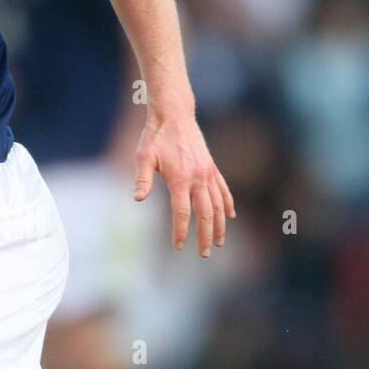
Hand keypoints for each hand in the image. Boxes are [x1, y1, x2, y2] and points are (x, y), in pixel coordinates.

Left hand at [134, 109, 235, 256]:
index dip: (180, 231)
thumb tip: (138, 198)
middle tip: (203, 254)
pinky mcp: (211, 167)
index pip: (182, 212)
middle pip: (205, 213)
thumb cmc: (155, 136)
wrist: (173, 114)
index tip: (178, 246)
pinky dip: (227, 203)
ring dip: (219, 225)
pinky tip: (230, 216)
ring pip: (218, 204)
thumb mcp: (143, 156)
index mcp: (180, 178)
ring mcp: (207, 172)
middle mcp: (198, 177)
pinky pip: (223, 189)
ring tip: (219, 242)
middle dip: (205, 236)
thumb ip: (142, 178)